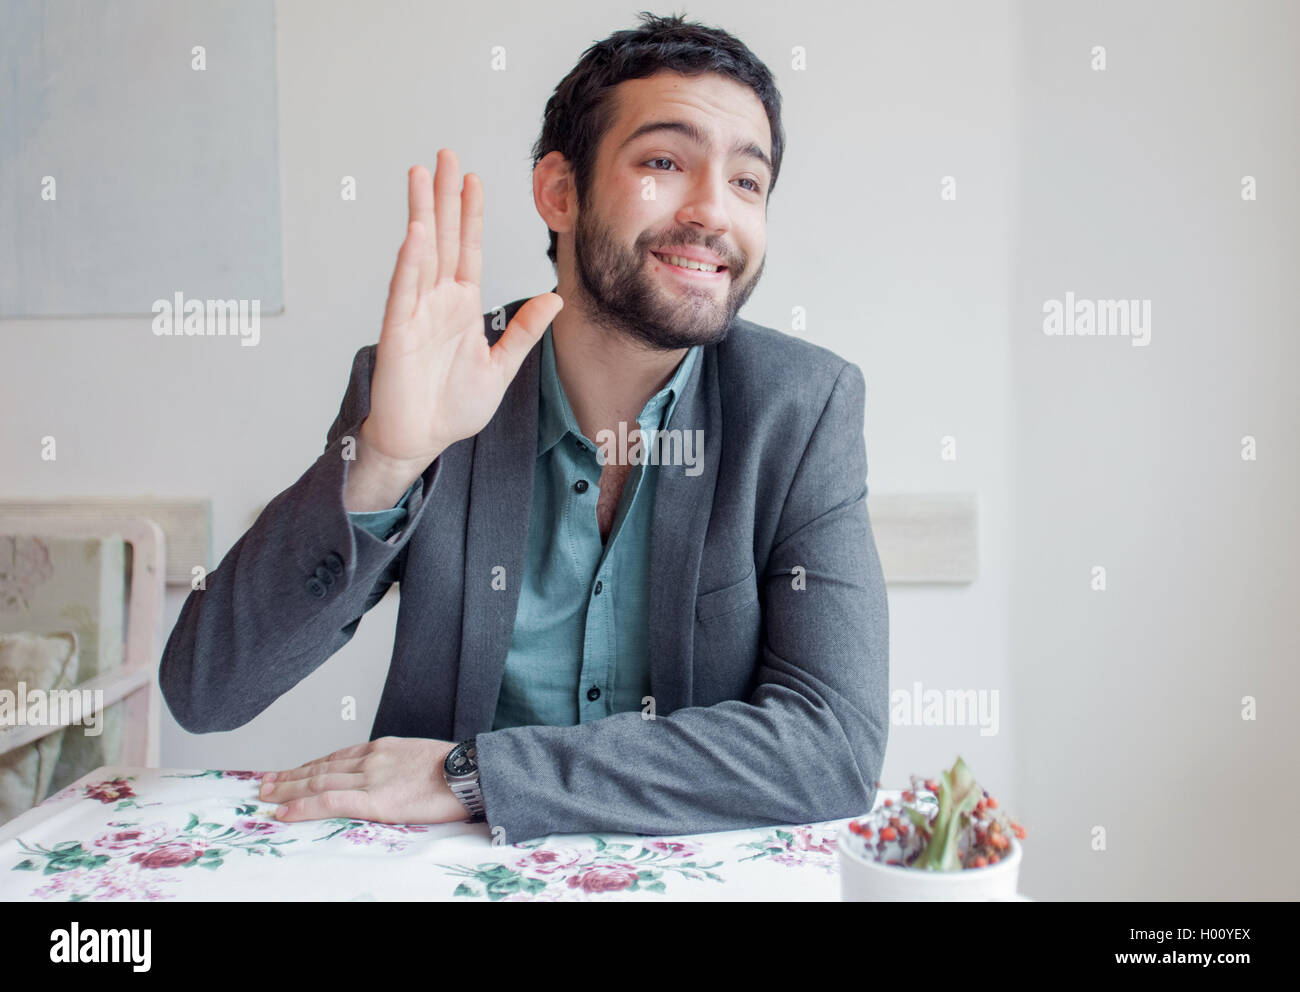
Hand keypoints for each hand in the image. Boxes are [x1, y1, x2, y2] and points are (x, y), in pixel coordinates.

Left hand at [258, 736, 471, 824]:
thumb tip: (393, 780)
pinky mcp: (374, 800)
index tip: (291, 771)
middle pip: (320, 768)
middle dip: (290, 776)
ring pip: (318, 782)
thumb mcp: (422, 758)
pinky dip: (303, 806)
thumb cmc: (456, 770)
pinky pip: (330, 801)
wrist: (473, 772)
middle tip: (263, 783)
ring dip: (287, 790)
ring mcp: (371, 778)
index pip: (337, 757)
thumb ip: (399, 767)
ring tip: (265, 796)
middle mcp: (371, 759)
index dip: (310, 765)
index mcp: (383, 748)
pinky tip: (284, 812)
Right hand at [361, 149, 564, 471]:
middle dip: (443, 196)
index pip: (468, 249)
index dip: (470, 214)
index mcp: (461, 306)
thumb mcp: (502, 366)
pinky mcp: (397, 331)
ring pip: (420, 252)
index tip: (472, 178)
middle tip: (443, 155)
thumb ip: (524, 331)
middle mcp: (437, 301)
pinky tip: (415, 232)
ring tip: (420, 175)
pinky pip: (404, 290)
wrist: (422, 441)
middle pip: (442, 237)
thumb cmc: (452, 407)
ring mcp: (415, 312)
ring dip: (421, 213)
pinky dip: (409, 261)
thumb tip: (554, 299)